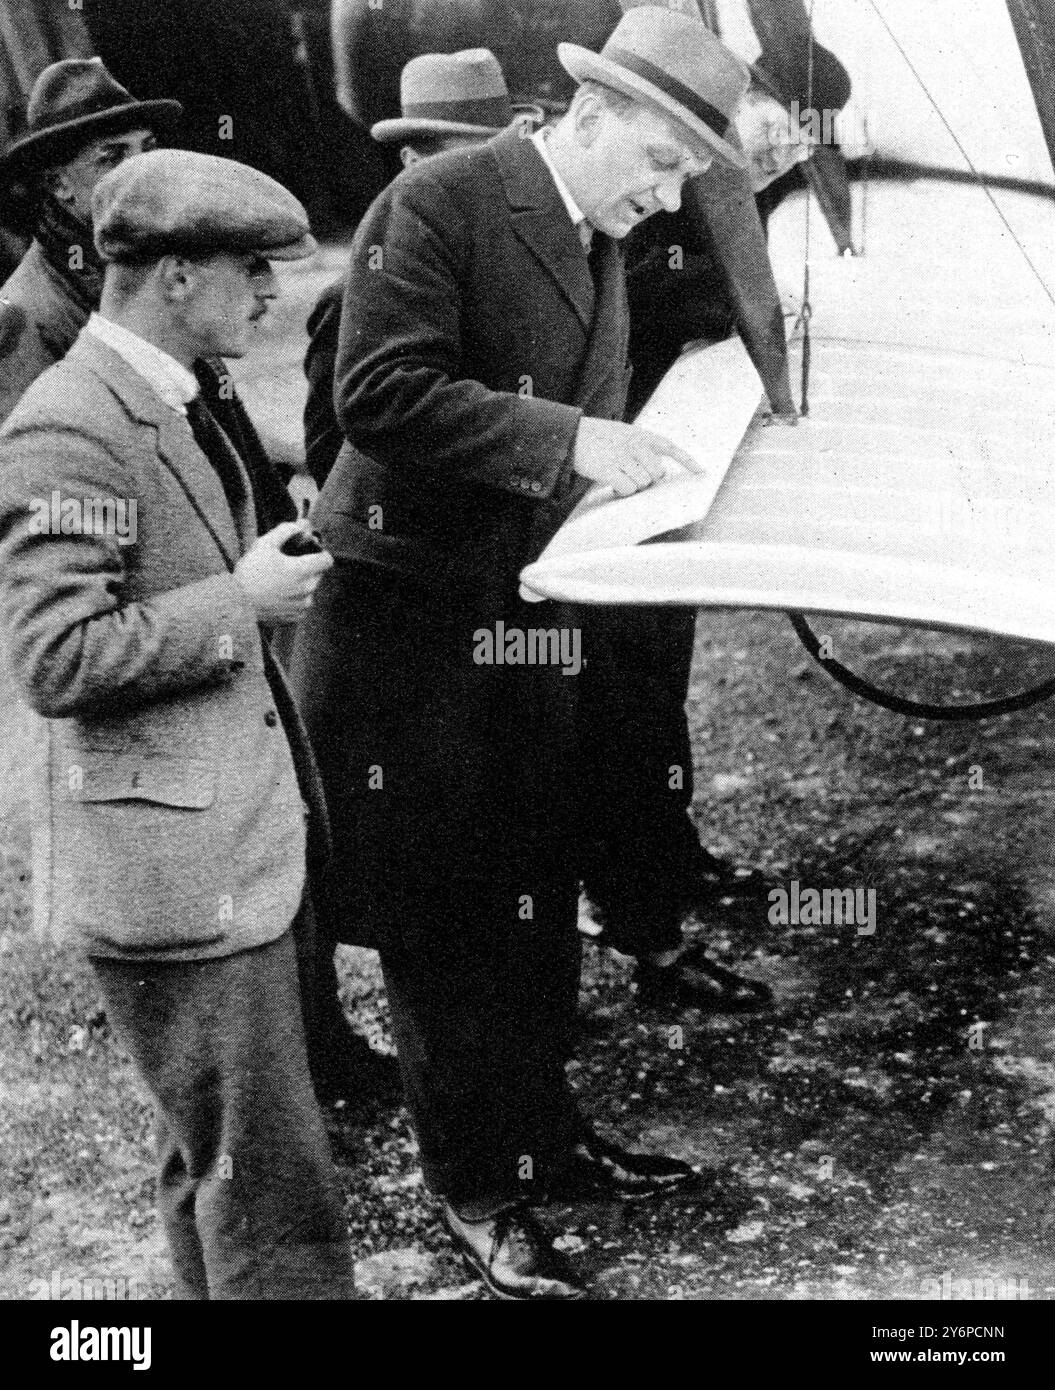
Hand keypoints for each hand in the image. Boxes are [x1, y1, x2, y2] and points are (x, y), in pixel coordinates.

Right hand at [234, 521, 333, 624]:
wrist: (236, 605)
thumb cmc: (250, 573)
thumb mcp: (265, 544)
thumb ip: (285, 531)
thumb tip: (300, 526)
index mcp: (303, 570)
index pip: (327, 560)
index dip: (319, 553)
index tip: (308, 552)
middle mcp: (308, 589)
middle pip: (318, 574)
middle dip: (307, 567)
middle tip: (287, 565)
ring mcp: (302, 605)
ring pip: (310, 590)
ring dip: (300, 584)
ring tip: (278, 581)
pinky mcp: (295, 618)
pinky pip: (301, 604)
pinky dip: (293, 599)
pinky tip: (276, 595)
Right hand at [571, 418, 701, 496]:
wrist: (571, 434)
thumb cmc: (597, 438)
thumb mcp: (623, 434)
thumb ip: (641, 448)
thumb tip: (655, 475)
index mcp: (640, 435)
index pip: (670, 447)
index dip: (687, 460)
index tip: (701, 472)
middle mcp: (635, 445)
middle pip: (657, 473)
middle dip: (648, 479)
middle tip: (632, 476)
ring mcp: (622, 457)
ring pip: (643, 483)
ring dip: (632, 486)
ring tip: (618, 477)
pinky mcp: (609, 469)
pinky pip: (627, 489)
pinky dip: (622, 491)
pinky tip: (612, 486)